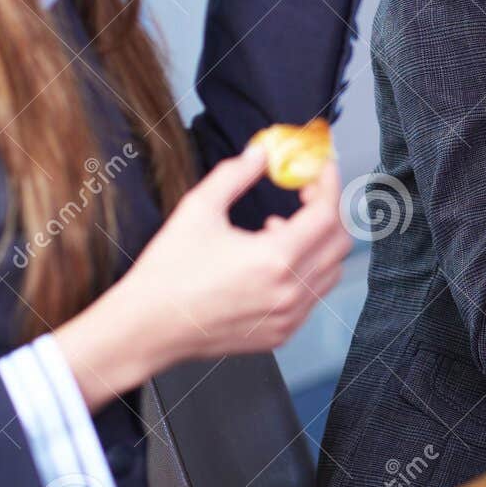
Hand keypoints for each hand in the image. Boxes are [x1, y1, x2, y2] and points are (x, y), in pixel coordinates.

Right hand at [55, 145, 350, 409]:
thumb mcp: (198, 209)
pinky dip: (304, 271)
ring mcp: (288, 317)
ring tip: (276, 228)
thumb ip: (235, 174)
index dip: (328, 185)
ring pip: (329, 271)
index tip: (320, 169)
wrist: (146, 329)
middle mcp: (289, 292)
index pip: (326, 214)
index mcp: (274, 259)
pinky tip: (270, 261)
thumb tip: (261, 152)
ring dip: (316, 242)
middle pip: (338, 243)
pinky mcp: (280, 333)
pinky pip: (311, 296)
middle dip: (327, 211)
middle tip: (303, 194)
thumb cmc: (167, 272)